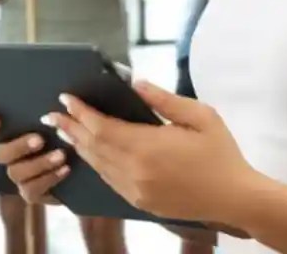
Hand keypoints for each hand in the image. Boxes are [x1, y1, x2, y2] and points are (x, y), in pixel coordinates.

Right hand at [0, 116, 65, 204]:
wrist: (72, 167)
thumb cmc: (60, 133)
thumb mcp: (53, 120)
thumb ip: (46, 112)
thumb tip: (58, 97)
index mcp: (5, 133)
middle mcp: (6, 155)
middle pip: (1, 154)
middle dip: (20, 147)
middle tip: (40, 140)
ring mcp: (17, 175)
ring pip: (17, 173)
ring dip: (40, 163)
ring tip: (61, 155)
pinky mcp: (30, 192)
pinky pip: (32, 190)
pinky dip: (49, 178)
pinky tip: (65, 169)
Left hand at [45, 80, 259, 227]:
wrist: (235, 197)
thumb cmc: (221, 153)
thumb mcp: (200, 116)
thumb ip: (164, 100)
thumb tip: (135, 83)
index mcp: (148, 147)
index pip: (101, 127)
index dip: (81, 112)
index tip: (67, 98)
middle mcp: (135, 171)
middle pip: (92, 147)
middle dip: (71, 128)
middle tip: (52, 114)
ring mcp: (136, 190)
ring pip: (97, 165)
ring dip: (79, 146)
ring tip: (65, 131)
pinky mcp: (140, 202)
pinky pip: (109, 180)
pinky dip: (96, 164)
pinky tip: (91, 154)